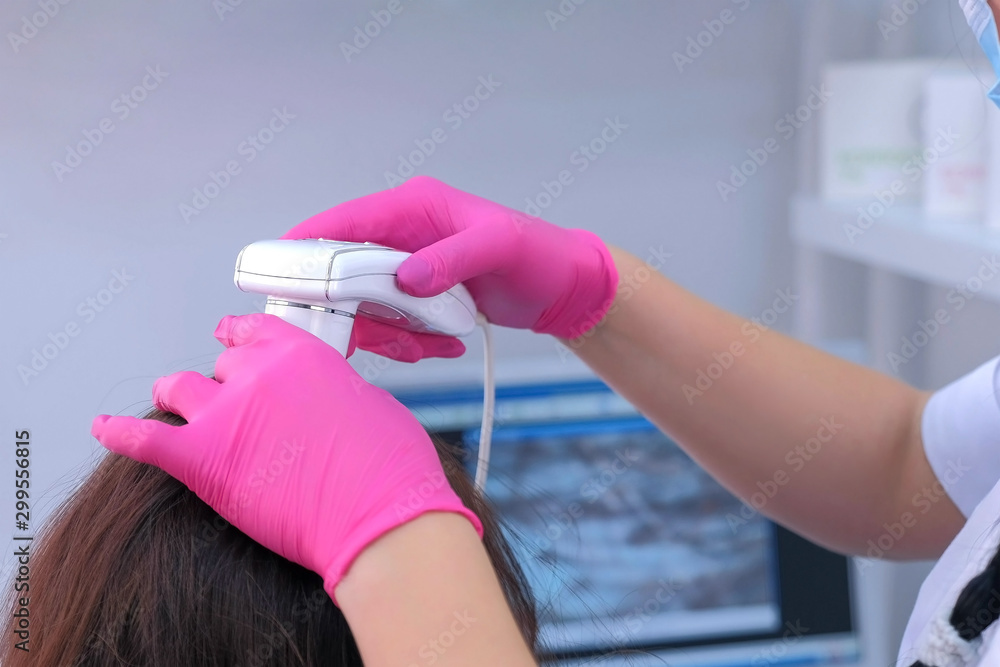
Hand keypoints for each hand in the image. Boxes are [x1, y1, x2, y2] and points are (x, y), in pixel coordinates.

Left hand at [89, 313, 481, 600]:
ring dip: (176, 397)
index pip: (254, 332)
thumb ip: (332, 392)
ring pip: (177, 389)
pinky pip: (142, 439)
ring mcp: (225, 416)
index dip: (237, 336)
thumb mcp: (371, 405)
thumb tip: (321, 404)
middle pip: (220, 367)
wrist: (380, 518)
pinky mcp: (202, 462)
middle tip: (232, 406)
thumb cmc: (391, 468)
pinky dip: (118, 432)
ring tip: (172, 404)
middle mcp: (258, 376)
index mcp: (301, 357)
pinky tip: (104, 429)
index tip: (229, 337)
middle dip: (224, 384)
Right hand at [282, 176, 617, 359]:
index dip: (307, 245)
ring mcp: (406, 267)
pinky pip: (390, 323)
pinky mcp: (415, 296)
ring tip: (429, 345)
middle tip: (380, 338)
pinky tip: (440, 345)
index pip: (347, 220)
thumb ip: (452, 259)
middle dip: (357, 311)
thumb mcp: (500, 249)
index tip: (276, 274)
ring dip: (389, 334)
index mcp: (416, 206)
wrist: (560, 287)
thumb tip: (406, 278)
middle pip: (346, 272)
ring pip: (365, 305)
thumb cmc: (537, 254)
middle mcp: (403, 234)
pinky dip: (407, 341)